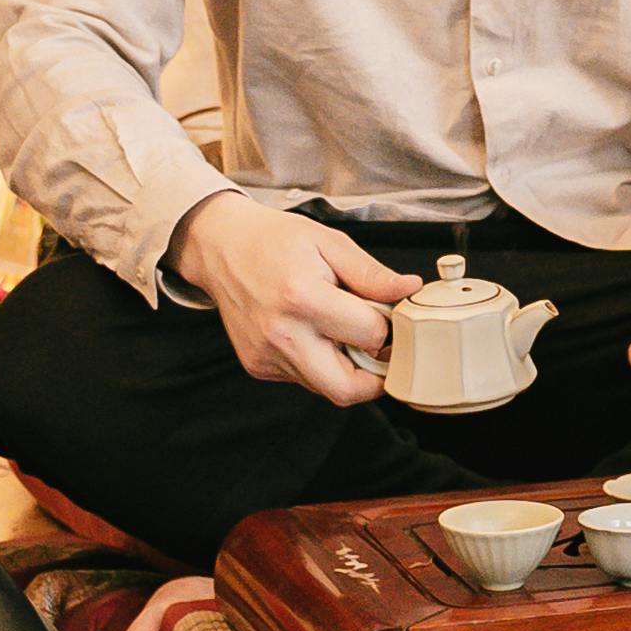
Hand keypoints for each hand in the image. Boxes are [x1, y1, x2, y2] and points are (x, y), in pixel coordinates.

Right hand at [175, 193, 414, 407]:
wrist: (221, 247)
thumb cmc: (275, 241)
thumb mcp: (329, 243)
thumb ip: (371, 273)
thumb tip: (408, 289)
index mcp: (303, 297)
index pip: (370, 335)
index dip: (388, 326)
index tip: (386, 314)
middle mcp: (282, 334)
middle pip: (346, 389)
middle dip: (374, 376)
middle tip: (380, 349)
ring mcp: (266, 355)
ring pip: (325, 388)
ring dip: (345, 369)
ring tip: (340, 331)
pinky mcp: (258, 365)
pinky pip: (303, 379)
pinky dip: (319, 364)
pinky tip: (313, 333)